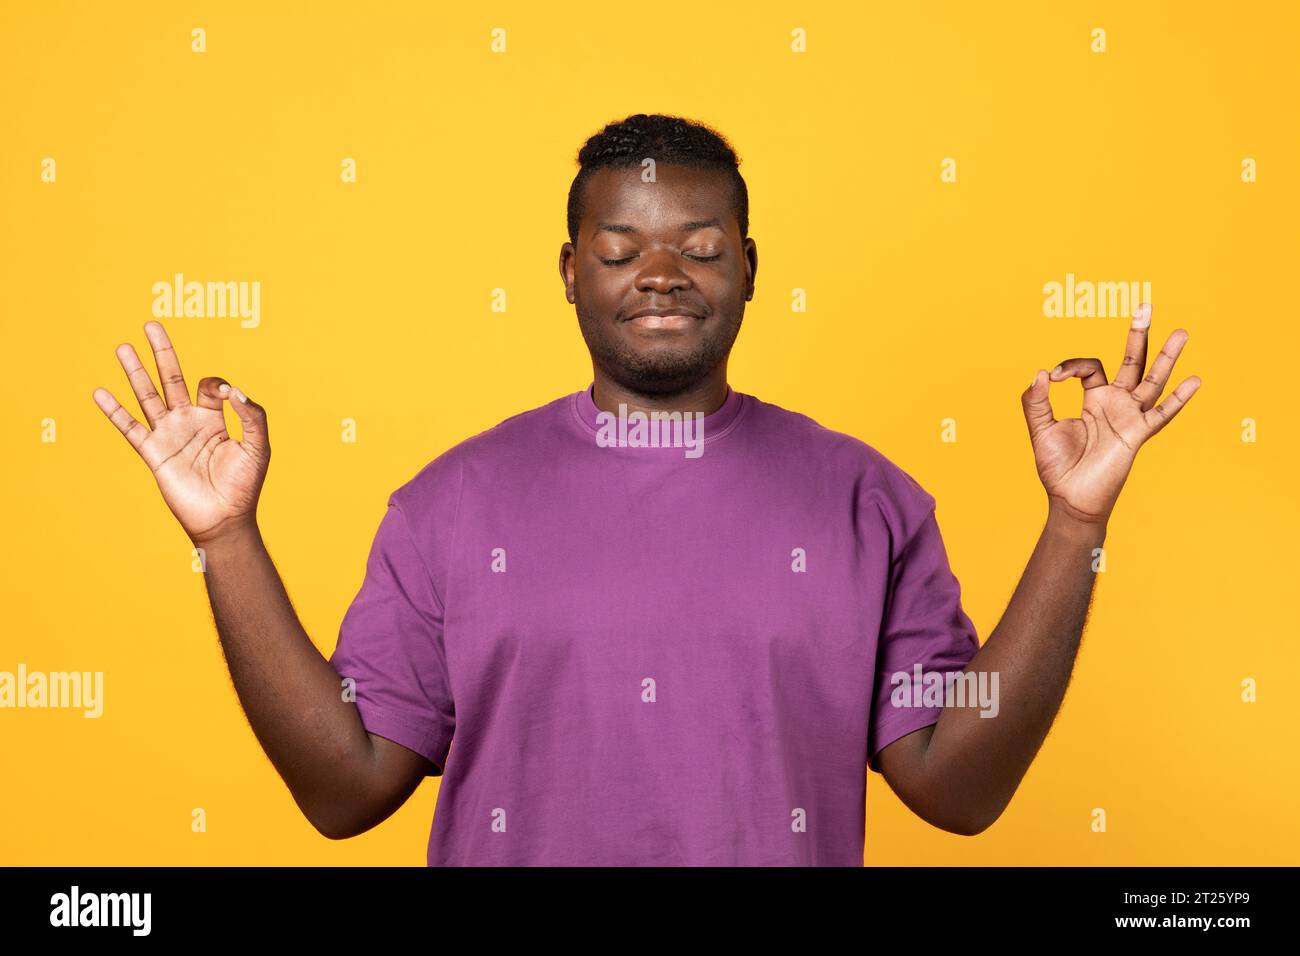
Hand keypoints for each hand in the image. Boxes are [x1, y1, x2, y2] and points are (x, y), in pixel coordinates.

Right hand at [92, 321, 270, 544]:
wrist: (225, 518)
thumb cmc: (245, 484)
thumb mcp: (258, 446)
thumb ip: (252, 416)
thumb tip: (235, 390)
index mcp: (215, 418)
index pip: (209, 386)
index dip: (217, 384)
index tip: (227, 394)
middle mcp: (189, 422)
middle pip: (172, 378)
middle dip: (162, 352)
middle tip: (151, 325)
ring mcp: (169, 436)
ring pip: (148, 397)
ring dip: (135, 372)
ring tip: (123, 347)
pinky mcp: (154, 453)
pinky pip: (131, 428)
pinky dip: (115, 411)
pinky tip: (101, 392)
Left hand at [1020, 304, 1199, 524]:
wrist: (1070, 499)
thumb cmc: (1058, 468)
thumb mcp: (1040, 430)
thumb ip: (1036, 402)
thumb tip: (1040, 373)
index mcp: (1093, 400)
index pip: (1091, 367)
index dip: (1071, 365)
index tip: (1053, 377)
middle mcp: (1115, 404)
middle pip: (1131, 362)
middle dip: (1138, 335)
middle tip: (1145, 305)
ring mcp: (1129, 417)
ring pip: (1152, 381)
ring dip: (1166, 358)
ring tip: (1181, 332)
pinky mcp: (1136, 434)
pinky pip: (1160, 414)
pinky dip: (1178, 399)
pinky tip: (1194, 380)